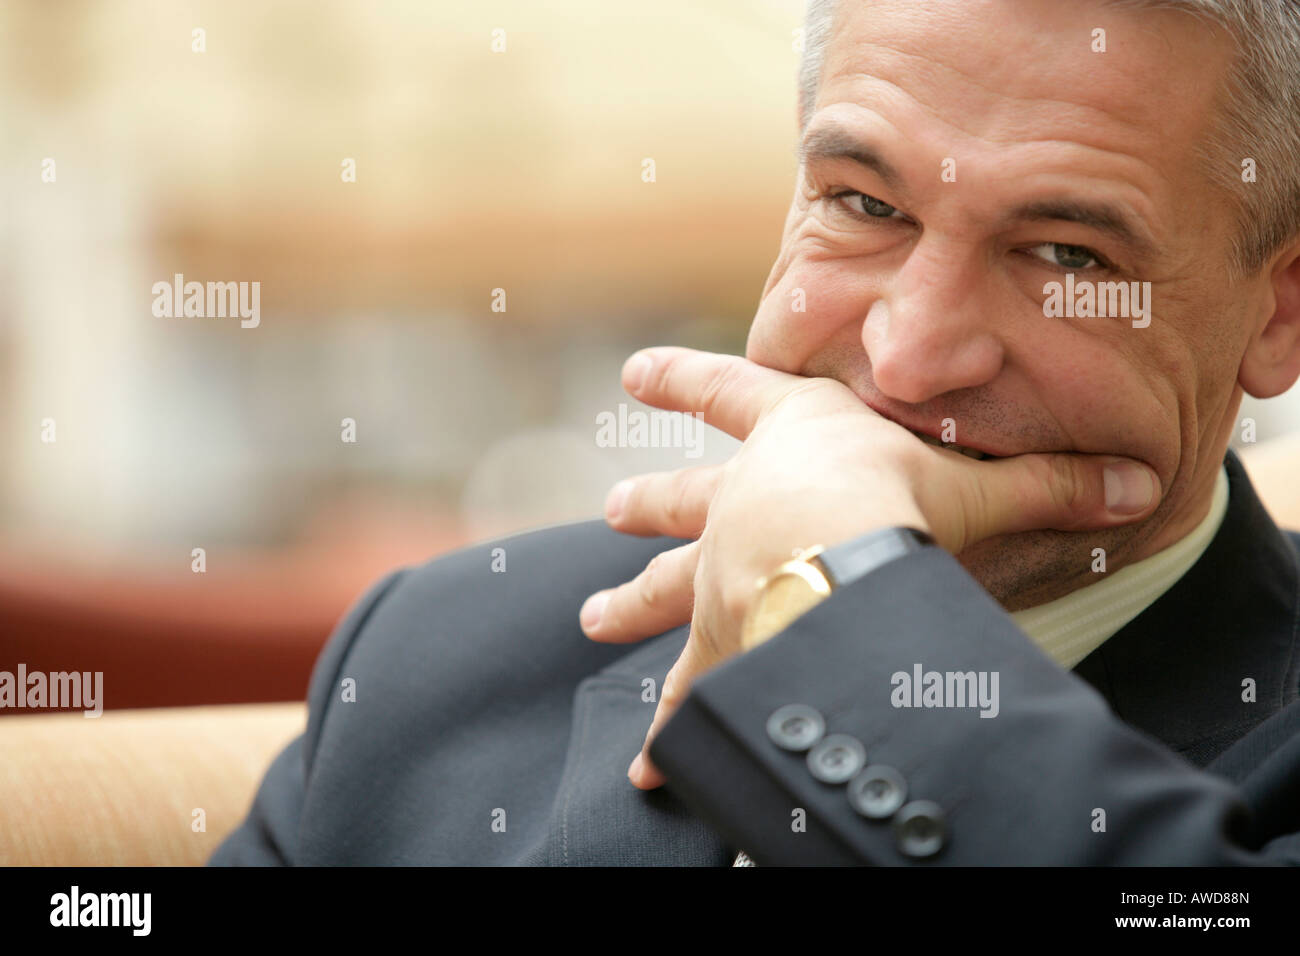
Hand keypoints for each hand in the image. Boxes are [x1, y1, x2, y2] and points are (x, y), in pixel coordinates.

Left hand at [580, 347, 1161, 788]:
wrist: (835, 552)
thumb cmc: (896, 498)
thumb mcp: (977, 487)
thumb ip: (1051, 488)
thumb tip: (1137, 482)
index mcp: (790, 440)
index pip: (725, 390)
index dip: (683, 377)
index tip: (633, 370)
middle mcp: (739, 504)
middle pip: (683, 500)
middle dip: (652, 505)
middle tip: (612, 511)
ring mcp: (723, 573)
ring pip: (669, 589)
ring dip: (634, 604)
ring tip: (591, 620)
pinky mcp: (725, 643)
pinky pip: (694, 688)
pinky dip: (672, 722)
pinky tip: (650, 765)